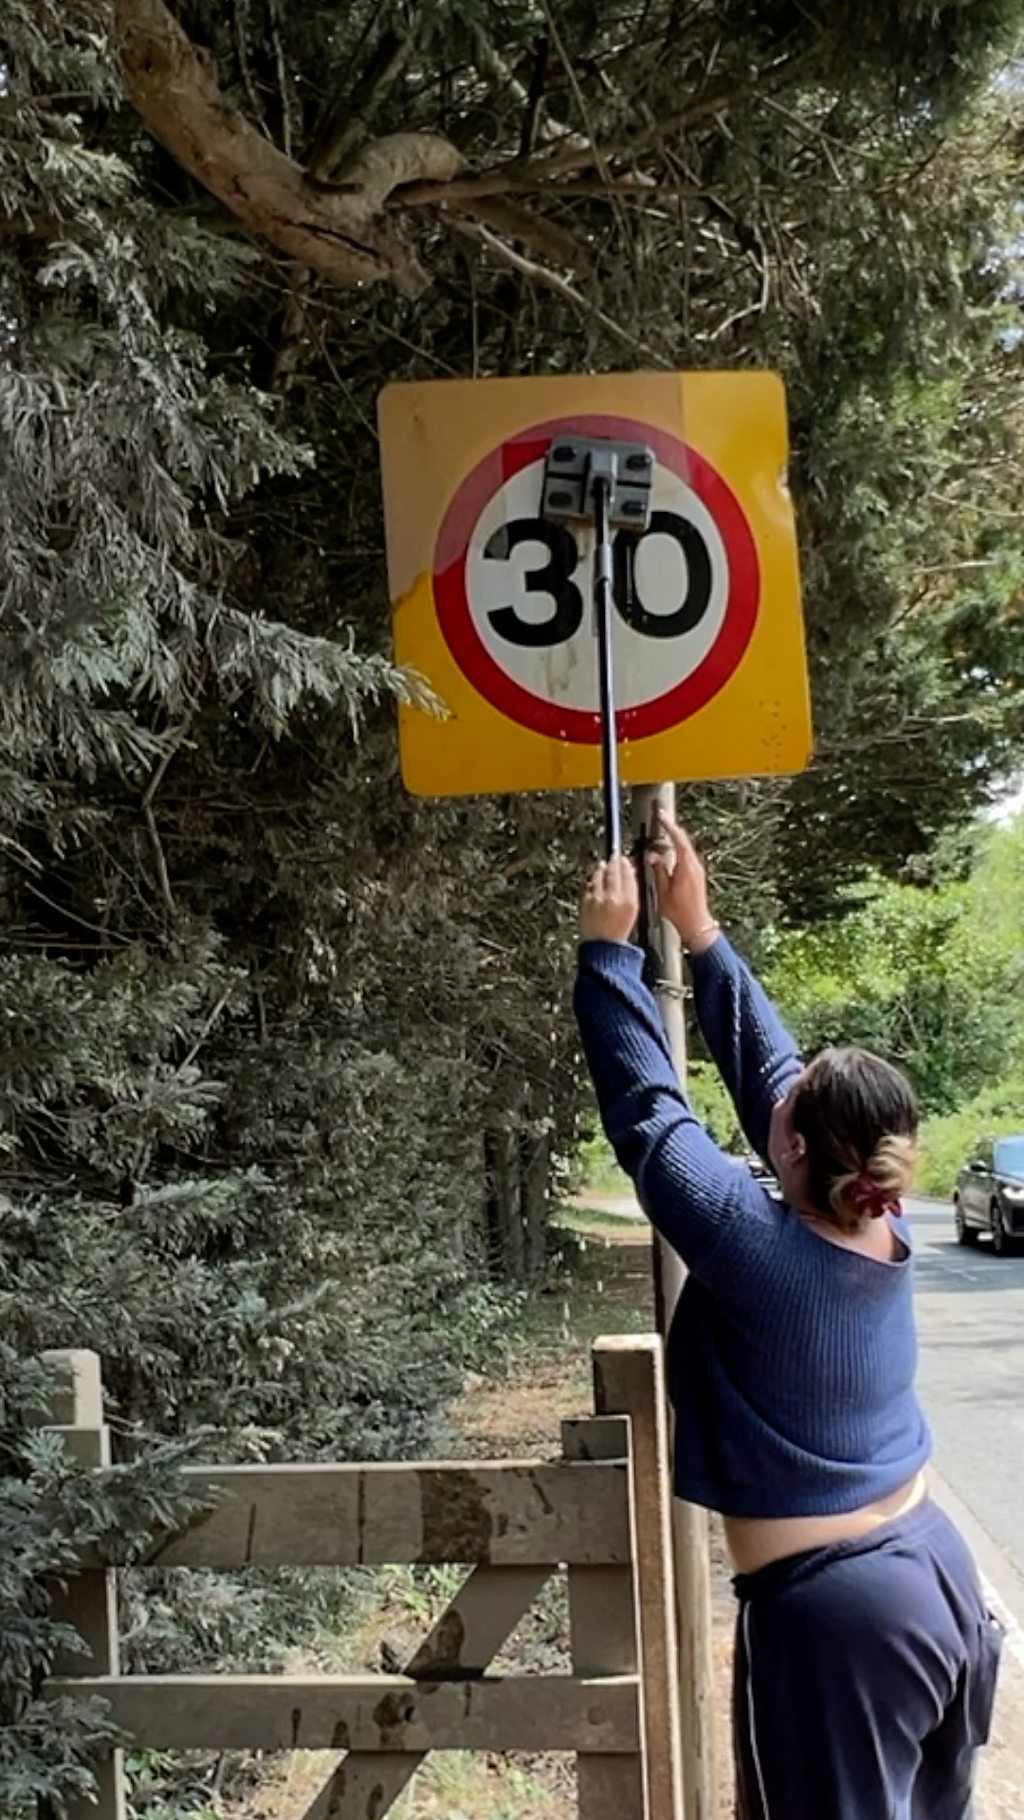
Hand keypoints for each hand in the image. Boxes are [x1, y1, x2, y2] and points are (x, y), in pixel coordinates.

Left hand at [580, 856, 639, 943]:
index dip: (625, 865)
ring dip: (602, 869)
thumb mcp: (632, 913)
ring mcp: (597, 898)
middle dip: (613, 863)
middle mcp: (613, 897)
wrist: (602, 947)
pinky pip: (590, 885)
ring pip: (599, 876)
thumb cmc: (618, 933)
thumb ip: (631, 893)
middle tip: (614, 859)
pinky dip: (593, 880)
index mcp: (629, 901)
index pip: (627, 875)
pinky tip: (594, 880)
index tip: (623, 860)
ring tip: (603, 865)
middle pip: (613, 872)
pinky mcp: (586, 901)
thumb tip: (629, 876)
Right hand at [649, 812, 717, 949]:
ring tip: (663, 832)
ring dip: (675, 839)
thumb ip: (658, 870)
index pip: (678, 839)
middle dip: (672, 828)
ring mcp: (697, 870)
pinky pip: (687, 856)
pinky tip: (670, 851)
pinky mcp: (697, 875)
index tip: (661, 815)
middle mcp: (695, 865)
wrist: (696, 924)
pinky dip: (678, 849)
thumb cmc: (680, 911)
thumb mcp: (663, 890)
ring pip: (685, 848)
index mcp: (686, 866)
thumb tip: (653, 856)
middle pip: (683, 840)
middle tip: (661, 819)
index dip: (669, 825)